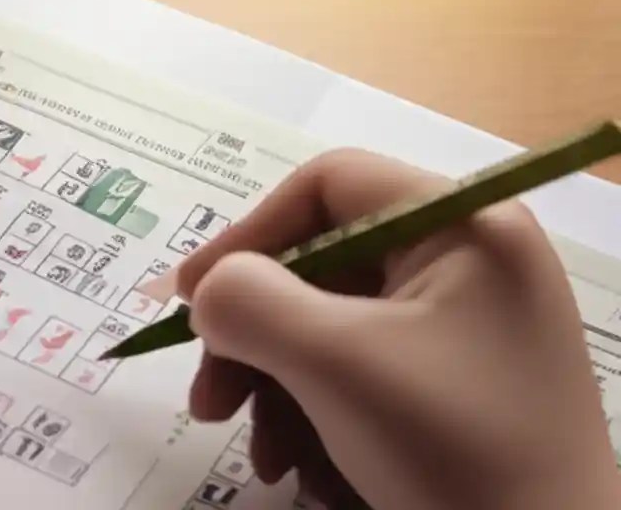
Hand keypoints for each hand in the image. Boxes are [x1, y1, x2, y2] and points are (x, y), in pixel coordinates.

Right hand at [177, 149, 620, 509]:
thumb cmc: (451, 446)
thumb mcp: (333, 361)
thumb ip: (248, 302)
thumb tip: (207, 294)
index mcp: (462, 225)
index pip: (328, 186)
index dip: (247, 235)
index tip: (191, 302)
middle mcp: (470, 264)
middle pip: (321, 268)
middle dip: (254, 339)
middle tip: (209, 403)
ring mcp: (468, 329)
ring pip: (332, 330)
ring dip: (278, 393)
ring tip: (266, 458)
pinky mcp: (459, 388)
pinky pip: (364, 377)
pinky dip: (321, 419)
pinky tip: (309, 473)